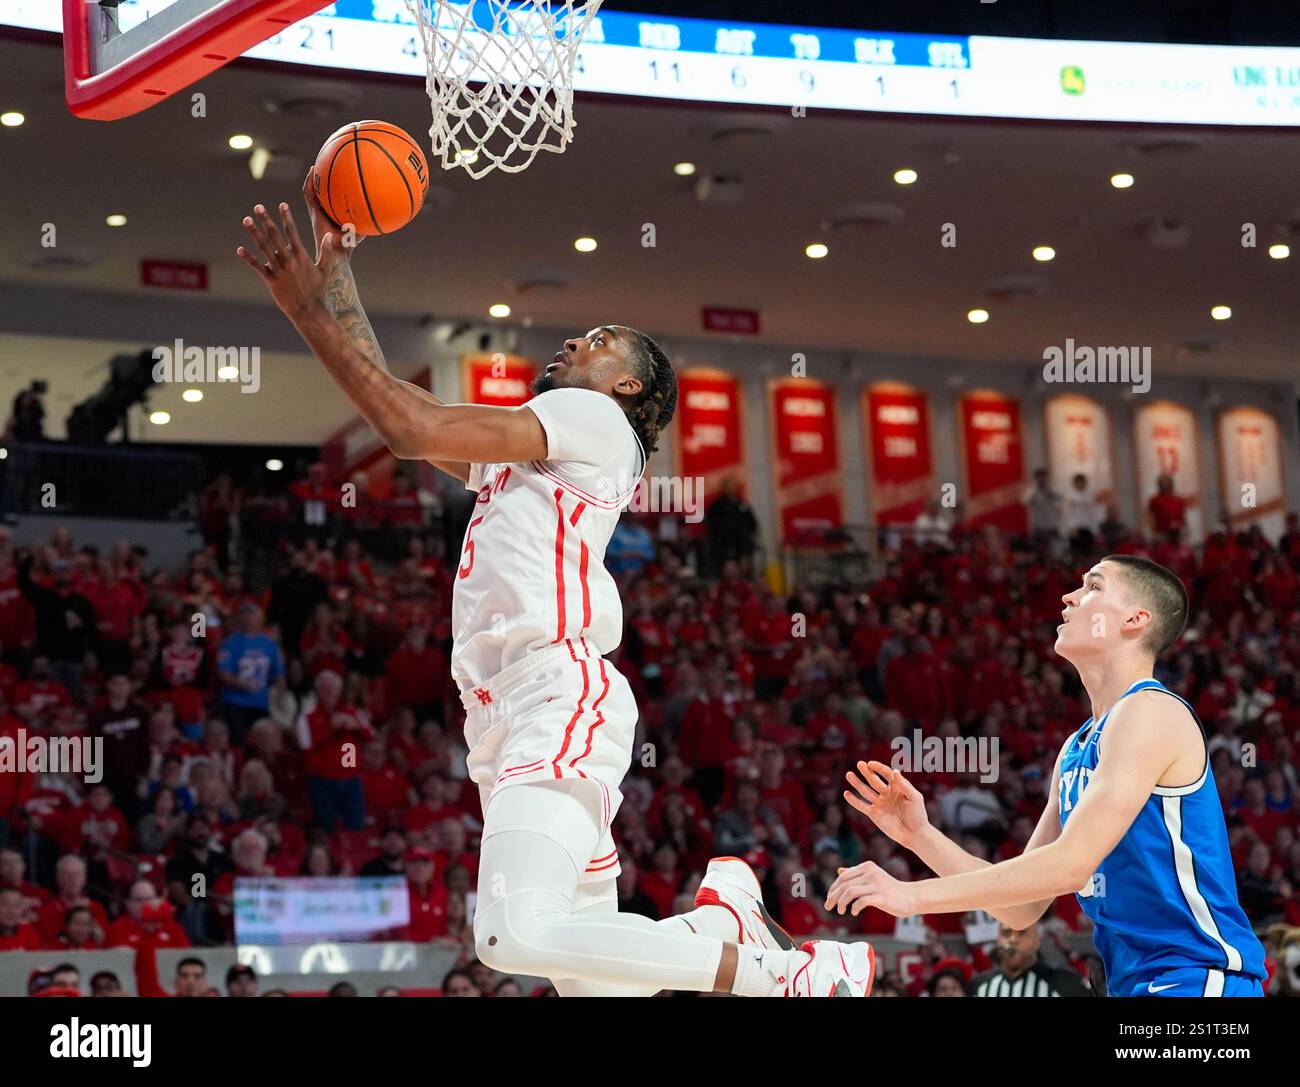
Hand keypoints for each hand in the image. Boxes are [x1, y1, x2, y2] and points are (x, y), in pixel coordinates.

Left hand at [236, 202, 339, 322]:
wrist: (308, 310)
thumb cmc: (317, 291)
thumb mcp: (325, 270)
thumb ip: (326, 252)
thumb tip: (329, 235)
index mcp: (301, 257)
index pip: (293, 232)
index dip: (287, 218)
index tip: (282, 205)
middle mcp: (289, 261)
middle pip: (275, 236)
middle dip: (266, 220)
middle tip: (258, 207)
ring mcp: (279, 270)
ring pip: (264, 248)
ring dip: (254, 233)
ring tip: (246, 220)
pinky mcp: (271, 281)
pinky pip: (257, 267)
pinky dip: (248, 258)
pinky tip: (239, 249)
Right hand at [302, 170, 362, 259]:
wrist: (336, 255)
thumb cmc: (349, 246)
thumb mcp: (361, 230)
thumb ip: (368, 221)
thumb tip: (384, 211)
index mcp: (333, 214)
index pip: (331, 199)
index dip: (332, 188)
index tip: (336, 174)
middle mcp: (324, 212)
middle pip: (321, 193)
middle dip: (321, 179)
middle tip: (324, 164)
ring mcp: (317, 212)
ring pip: (312, 193)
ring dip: (312, 180)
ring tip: (314, 166)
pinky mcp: (313, 214)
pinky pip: (309, 197)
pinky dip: (308, 186)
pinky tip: (311, 176)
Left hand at [824, 861, 917, 917]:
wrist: (912, 896)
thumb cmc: (891, 889)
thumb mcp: (873, 877)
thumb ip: (857, 874)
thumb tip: (840, 871)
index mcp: (867, 866)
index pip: (843, 877)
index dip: (833, 888)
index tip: (829, 898)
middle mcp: (871, 872)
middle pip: (844, 884)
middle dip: (833, 897)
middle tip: (828, 907)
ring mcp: (876, 884)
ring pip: (850, 892)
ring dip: (841, 903)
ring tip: (840, 911)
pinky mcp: (882, 896)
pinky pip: (861, 901)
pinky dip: (854, 907)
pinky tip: (854, 912)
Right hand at [843, 760, 929, 848]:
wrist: (915, 835)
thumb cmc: (918, 815)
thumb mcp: (915, 798)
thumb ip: (905, 785)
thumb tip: (895, 771)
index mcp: (897, 787)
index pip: (886, 774)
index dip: (879, 768)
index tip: (870, 763)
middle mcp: (887, 793)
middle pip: (874, 780)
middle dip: (867, 772)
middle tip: (859, 764)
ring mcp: (880, 803)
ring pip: (866, 791)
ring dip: (857, 783)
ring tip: (849, 774)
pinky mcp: (874, 814)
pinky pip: (862, 806)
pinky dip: (854, 800)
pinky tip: (846, 793)